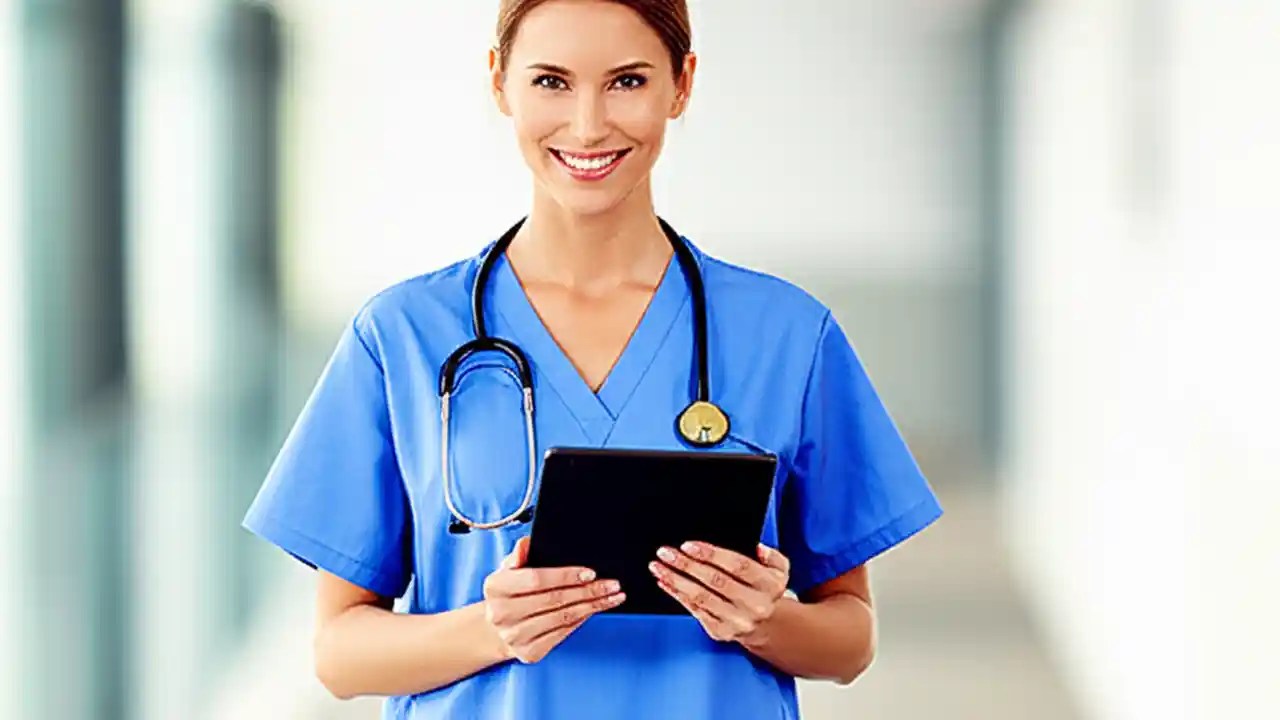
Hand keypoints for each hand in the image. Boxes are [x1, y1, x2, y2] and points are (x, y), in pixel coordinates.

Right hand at [483, 536, 624, 663]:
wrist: (497, 628)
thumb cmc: (509, 593)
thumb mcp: (509, 568)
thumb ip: (520, 554)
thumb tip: (527, 544)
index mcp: (495, 587)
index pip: (536, 579)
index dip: (565, 576)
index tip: (590, 573)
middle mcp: (501, 614)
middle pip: (554, 600)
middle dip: (589, 591)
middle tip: (612, 584)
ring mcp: (515, 636)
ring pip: (563, 618)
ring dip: (592, 606)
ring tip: (612, 597)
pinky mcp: (529, 652)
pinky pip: (563, 633)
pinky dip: (582, 620)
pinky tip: (594, 610)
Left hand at [650, 541, 789, 643]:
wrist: (766, 625)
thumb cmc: (765, 591)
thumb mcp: (780, 570)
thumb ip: (772, 556)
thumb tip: (759, 548)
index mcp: (769, 586)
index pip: (739, 567)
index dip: (712, 555)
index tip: (689, 546)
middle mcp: (754, 605)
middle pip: (716, 582)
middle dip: (687, 565)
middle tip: (666, 552)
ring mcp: (736, 621)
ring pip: (701, 598)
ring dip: (676, 581)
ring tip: (658, 567)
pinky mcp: (720, 632)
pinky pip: (694, 610)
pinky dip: (677, 595)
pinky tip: (665, 583)